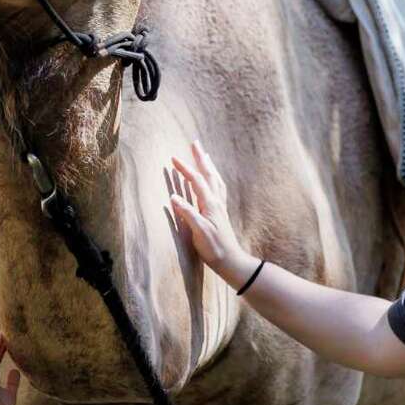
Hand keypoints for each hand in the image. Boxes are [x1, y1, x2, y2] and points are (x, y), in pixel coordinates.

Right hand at [168, 142, 255, 288]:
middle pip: (209, 174)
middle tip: (195, 143)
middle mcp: (217, 202)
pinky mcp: (221, 213)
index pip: (196, 181)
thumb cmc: (214, 248)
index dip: (184, 169)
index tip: (173, 157)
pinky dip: (213, 179)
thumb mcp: (198, 231)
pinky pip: (218, 189)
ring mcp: (220, 207)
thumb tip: (173, 197)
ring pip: (215, 180)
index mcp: (210, 204)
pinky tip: (212, 180)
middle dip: (200, 158)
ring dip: (209, 166)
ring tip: (204, 155)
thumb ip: (187, 213)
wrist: (231, 261)